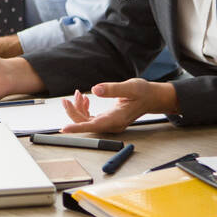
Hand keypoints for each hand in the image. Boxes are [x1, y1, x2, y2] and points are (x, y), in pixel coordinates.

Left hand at [59, 79, 175, 133]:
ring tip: (78, 94)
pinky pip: (90, 118)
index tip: (64, 129)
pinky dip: (84, 109)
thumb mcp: (130, 87)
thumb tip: (96, 89)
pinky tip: (84, 100)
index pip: (93, 125)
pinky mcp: (107, 120)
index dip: (77, 128)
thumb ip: (113, 89)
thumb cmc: (143, 92)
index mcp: (116, 119)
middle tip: (66, 99)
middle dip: (73, 112)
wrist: (152, 98)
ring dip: (78, 109)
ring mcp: (109, 123)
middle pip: (86, 124)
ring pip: (86, 121)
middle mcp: (111, 124)